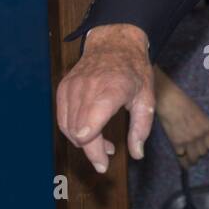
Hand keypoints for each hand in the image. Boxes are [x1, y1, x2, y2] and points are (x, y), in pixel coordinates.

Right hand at [55, 23, 153, 173]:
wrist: (114, 43)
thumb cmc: (134, 71)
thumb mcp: (147, 98)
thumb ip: (141, 128)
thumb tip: (137, 154)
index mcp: (112, 90)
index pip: (91, 126)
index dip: (93, 150)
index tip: (103, 165)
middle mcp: (88, 88)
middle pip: (79, 132)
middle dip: (92, 150)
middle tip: (107, 155)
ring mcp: (72, 86)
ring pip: (68, 127)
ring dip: (82, 142)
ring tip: (102, 145)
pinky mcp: (63, 87)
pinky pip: (62, 118)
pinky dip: (72, 131)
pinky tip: (88, 132)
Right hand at [155, 77, 208, 168]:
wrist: (170, 101)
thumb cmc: (183, 103)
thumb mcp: (199, 113)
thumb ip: (201, 125)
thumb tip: (202, 135)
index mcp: (207, 126)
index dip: (207, 146)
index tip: (203, 147)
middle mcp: (200, 135)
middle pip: (203, 152)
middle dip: (199, 152)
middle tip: (195, 153)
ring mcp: (189, 140)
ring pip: (194, 157)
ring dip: (191, 158)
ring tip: (190, 160)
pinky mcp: (177, 142)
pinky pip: (182, 157)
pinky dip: (181, 159)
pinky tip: (181, 159)